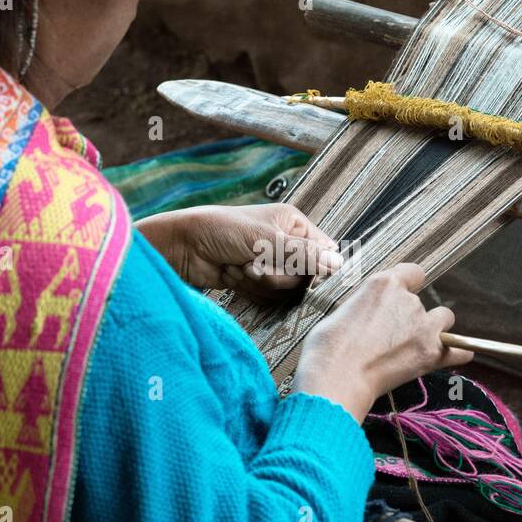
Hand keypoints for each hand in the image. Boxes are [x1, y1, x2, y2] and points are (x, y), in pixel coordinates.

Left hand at [137, 204, 341, 298]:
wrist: (183, 247)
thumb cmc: (223, 230)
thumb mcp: (266, 240)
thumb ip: (303, 255)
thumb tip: (337, 265)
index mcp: (293, 223)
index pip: (324, 251)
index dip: (318, 267)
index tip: (310, 278)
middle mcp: (285, 243)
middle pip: (305, 276)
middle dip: (278, 275)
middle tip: (255, 265)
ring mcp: (270, 264)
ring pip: (285, 290)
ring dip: (261, 282)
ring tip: (239, 267)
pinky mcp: (255, 282)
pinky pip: (267, 297)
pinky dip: (250, 290)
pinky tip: (232, 275)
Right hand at [293, 263, 473, 422]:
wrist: (337, 375)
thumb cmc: (329, 346)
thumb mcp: (342, 312)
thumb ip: (366, 307)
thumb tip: (371, 318)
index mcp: (384, 284)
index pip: (412, 273)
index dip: (407, 285)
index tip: (399, 299)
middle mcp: (408, 300)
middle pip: (423, 302)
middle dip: (412, 316)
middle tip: (393, 336)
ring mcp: (423, 326)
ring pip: (444, 319)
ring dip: (435, 329)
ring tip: (415, 346)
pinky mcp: (432, 353)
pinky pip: (460, 350)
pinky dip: (457, 353)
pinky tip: (451, 357)